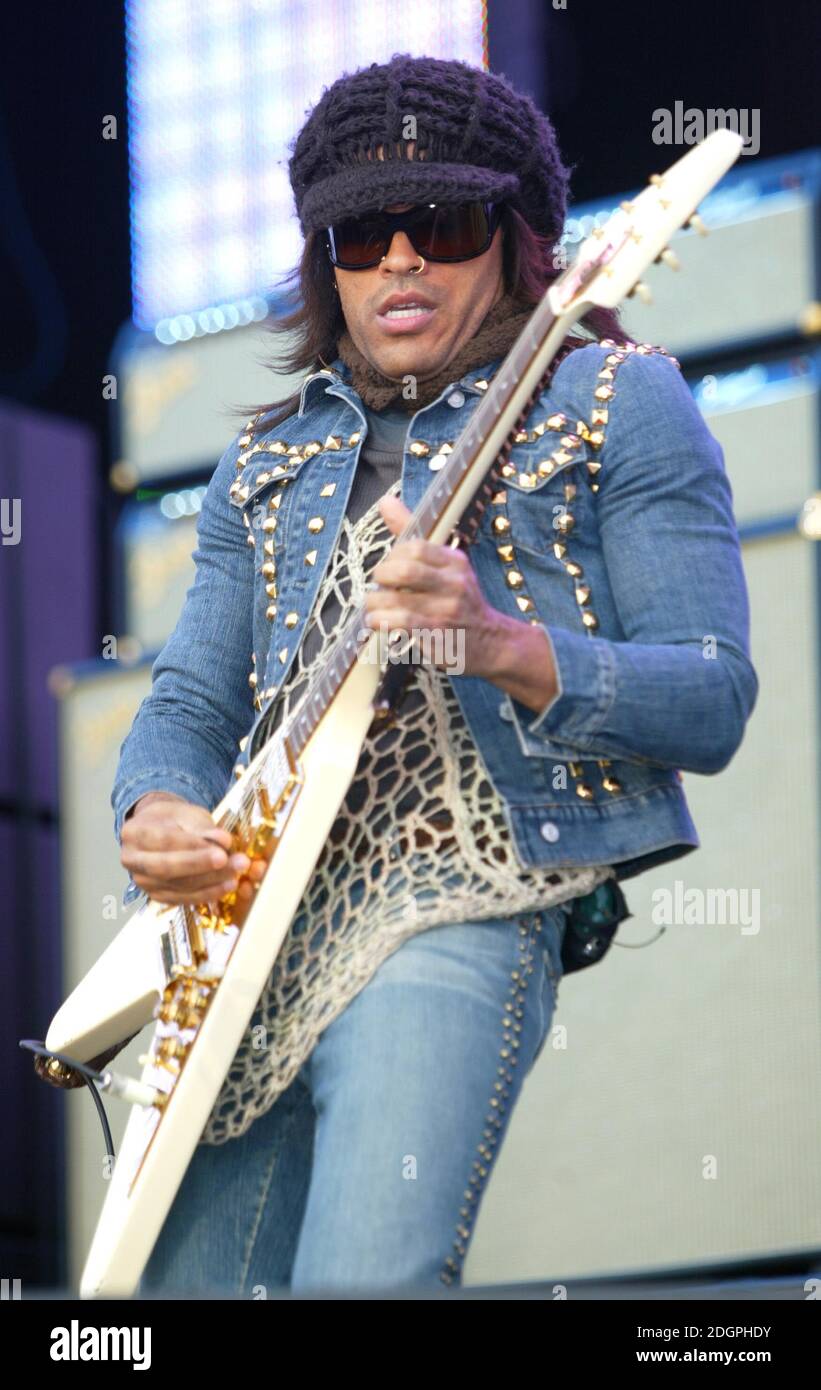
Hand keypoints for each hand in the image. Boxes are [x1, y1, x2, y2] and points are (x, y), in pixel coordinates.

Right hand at [121, 792, 266, 911]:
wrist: (160, 831)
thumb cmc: (173, 820)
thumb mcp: (187, 814)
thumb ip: (204, 828)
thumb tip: (223, 841)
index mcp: (134, 832)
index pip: (165, 840)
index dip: (194, 847)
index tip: (222, 850)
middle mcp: (132, 860)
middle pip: (167, 868)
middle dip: (203, 867)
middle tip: (233, 864)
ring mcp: (142, 881)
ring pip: (177, 886)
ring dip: (210, 882)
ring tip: (236, 875)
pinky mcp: (156, 895)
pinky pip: (182, 898)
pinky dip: (206, 894)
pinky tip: (226, 887)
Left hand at [363, 493, 558, 710]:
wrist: (491, 642)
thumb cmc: (460, 599)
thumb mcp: (446, 564)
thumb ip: (413, 533)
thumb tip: (385, 501)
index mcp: (455, 562)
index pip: (415, 547)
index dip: (393, 555)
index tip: (391, 566)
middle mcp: (454, 584)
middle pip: (404, 570)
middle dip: (382, 576)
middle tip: (380, 585)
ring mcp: (447, 611)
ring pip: (396, 600)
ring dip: (375, 604)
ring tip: (374, 608)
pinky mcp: (437, 635)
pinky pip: (400, 623)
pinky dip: (380, 621)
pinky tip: (378, 622)